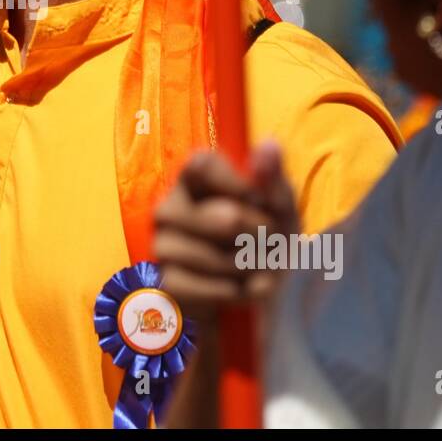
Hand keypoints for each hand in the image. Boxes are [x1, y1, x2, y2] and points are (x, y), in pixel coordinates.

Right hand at [153, 141, 296, 325]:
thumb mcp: (278, 206)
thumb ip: (271, 177)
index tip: (259, 199)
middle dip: (262, 236)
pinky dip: (233, 293)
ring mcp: (163, 245)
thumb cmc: (266, 238)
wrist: (256, 295)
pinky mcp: (165, 282)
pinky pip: (208, 288)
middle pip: (227, 218)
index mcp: (193, 179)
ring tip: (256, 267)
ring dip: (251, 268)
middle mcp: (169, 206)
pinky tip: (238, 289)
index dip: (238, 184)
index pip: (201, 164)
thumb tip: (269, 144)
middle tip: (270, 242)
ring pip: (219, 257)